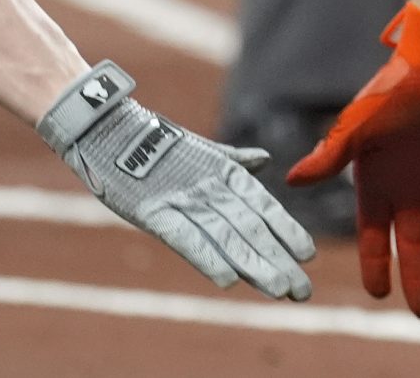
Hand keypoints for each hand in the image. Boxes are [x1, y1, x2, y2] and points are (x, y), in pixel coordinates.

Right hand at [38, 62, 315, 299]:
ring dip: (255, 265)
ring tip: (279, 289)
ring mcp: (183, 199)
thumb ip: (235, 159)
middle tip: (302, 289)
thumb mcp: (202, 149)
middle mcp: (210, 186)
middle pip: (251, 228)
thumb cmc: (158, 145)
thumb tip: (266, 160)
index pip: (264, 206)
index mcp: (224, 172)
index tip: (308, 255)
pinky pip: (186, 238)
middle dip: (279, 260)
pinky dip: (207, 258)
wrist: (110, 130)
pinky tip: (228, 280)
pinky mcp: (154, 211)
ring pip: (227, 236)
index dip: (287, 231)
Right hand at [287, 5, 419, 316]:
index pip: (376, 235)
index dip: (377, 264)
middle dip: (419, 280)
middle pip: (417, 245)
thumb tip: (292, 179)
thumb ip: (331, 155)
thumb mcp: (359, 125)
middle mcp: (414, 189)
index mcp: (382, 183)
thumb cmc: (395, 90)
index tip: (380, 294)